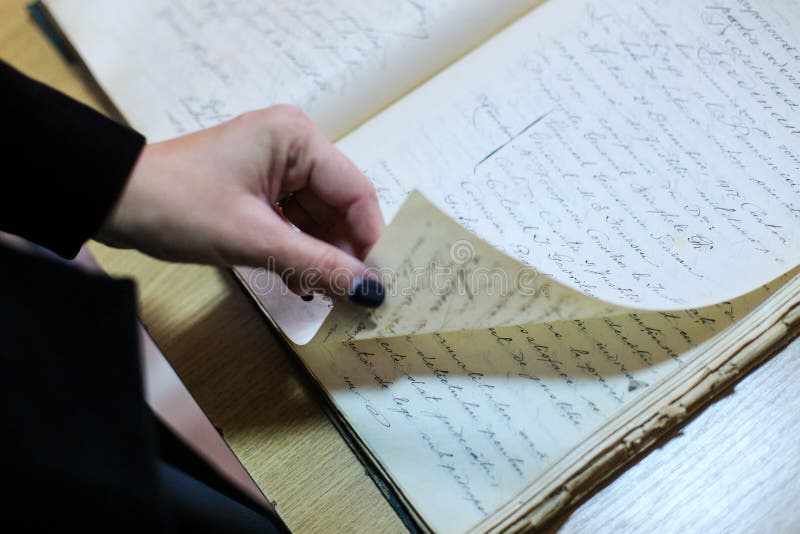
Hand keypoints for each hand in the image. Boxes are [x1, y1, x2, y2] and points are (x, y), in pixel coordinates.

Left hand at [97, 104, 385, 302]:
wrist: (113, 202)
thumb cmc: (176, 205)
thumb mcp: (254, 239)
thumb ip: (319, 265)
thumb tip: (370, 292)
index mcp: (296, 138)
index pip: (356, 191)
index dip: (371, 239)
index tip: (380, 283)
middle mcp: (292, 145)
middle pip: (340, 206)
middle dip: (346, 253)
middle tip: (357, 299)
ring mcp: (275, 166)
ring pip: (319, 219)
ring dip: (322, 258)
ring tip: (329, 297)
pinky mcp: (260, 188)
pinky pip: (295, 222)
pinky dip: (299, 252)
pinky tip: (301, 282)